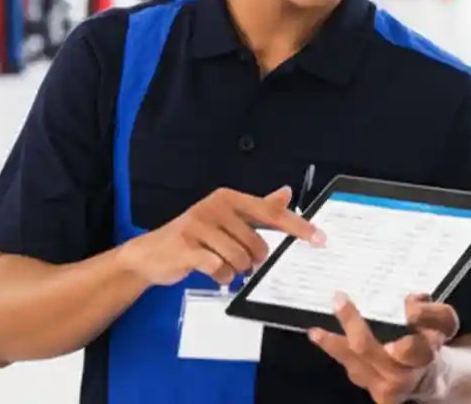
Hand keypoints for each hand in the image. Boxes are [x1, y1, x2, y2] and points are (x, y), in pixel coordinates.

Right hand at [119, 186, 323, 286]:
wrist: (151, 254)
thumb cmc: (194, 237)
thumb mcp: (226, 219)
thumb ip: (258, 208)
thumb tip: (286, 192)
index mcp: (229, 198)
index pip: (271, 212)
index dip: (297, 226)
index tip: (319, 238)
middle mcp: (215, 207)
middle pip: (256, 243)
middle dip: (254, 260)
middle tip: (243, 263)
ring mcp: (199, 226)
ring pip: (239, 258)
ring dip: (236, 271)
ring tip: (224, 267)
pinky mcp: (186, 247)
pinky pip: (219, 268)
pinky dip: (221, 277)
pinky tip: (213, 274)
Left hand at [310, 292, 460, 403]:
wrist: (433, 378)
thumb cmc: (433, 341)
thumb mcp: (445, 322)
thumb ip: (432, 312)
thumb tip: (410, 304)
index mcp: (425, 357)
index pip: (414, 351)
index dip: (405, 346)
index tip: (392, 329)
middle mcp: (404, 378)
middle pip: (370, 352)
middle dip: (353, 325)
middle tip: (339, 299)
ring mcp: (386, 390)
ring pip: (355, 365)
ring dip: (333, 345)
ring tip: (315, 331)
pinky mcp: (374, 396)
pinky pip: (353, 371)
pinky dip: (339, 353)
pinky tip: (322, 338)